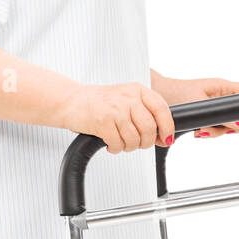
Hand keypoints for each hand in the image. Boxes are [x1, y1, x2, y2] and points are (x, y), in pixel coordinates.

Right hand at [60, 82, 175, 154]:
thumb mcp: (126, 99)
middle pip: (149, 128)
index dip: (167, 127)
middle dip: (146, 142)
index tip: (166, 138)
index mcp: (137, 90)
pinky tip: (110, 142)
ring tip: (121, 141)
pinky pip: (118, 144)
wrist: (71, 100)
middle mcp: (128, 97)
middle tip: (138, 143)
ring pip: (134, 139)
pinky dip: (115, 148)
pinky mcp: (102, 121)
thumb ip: (146, 114)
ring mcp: (115, 109)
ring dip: (129, 146)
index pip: (162, 109)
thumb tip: (164, 136)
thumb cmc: (99, 102)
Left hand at [158, 77, 238, 138]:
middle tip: (212, 128)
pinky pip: (215, 127)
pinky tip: (197, 131)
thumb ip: (221, 115)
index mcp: (224, 87)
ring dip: (215, 131)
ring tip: (200, 131)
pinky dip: (207, 132)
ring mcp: (215, 107)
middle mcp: (222, 96)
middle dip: (228, 126)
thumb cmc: (175, 93)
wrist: (156, 96)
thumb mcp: (200, 104)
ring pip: (227, 124)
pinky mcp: (207, 115)